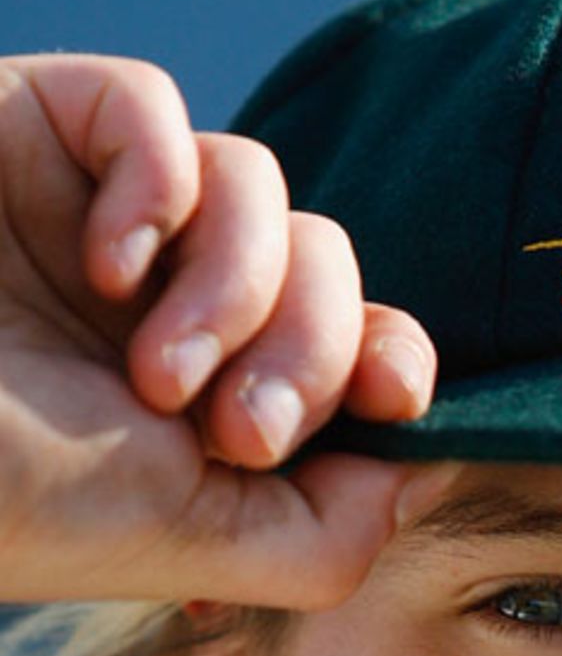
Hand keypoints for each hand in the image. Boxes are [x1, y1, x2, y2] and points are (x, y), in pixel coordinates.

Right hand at [0, 54, 440, 606]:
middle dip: (310, 353)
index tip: (393, 399)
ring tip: (154, 372)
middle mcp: (175, 308)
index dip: (397, 361)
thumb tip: (426, 467)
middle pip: (331, 271)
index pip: (357, 348)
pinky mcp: (49, 134)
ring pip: (264, 191)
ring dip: (237, 289)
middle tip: (229, 426)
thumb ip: (327, 533)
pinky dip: (159, 186)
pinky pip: (160, 111)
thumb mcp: (187, 544)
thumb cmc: (3, 495)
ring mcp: (114, 220)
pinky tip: (107, 264)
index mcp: (213, 401)